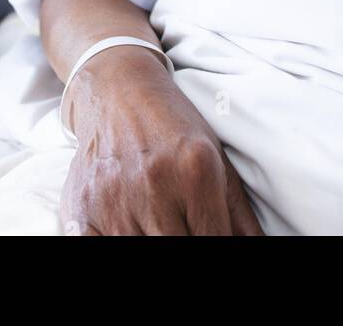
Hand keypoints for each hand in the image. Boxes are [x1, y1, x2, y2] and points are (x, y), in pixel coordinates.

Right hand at [59, 46, 264, 235]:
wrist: (117, 89)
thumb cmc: (173, 126)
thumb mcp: (216, 159)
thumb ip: (239, 215)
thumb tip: (261, 247)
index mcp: (195, 170)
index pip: (214, 242)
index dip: (218, 248)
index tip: (208, 235)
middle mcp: (155, 183)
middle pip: (177, 250)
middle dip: (185, 242)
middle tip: (182, 224)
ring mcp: (115, 198)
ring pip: (141, 254)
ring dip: (152, 242)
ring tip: (158, 221)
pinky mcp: (82, 209)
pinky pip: (97, 251)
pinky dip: (116, 244)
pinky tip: (129, 229)